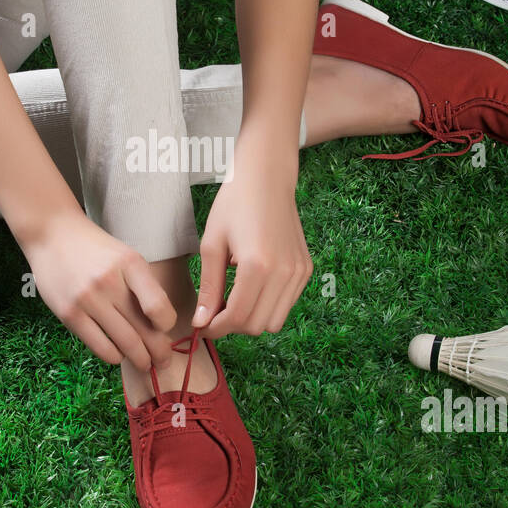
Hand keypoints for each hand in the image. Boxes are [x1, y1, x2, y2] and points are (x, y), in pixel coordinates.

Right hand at [19, 210, 176, 371]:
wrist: (52, 234)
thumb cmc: (96, 249)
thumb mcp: (126, 256)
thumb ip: (144, 286)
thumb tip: (161, 326)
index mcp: (130, 264)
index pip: (158, 307)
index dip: (167, 325)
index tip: (165, 329)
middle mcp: (109, 282)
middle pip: (144, 331)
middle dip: (159, 353)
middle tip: (164, 362)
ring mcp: (87, 299)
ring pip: (124, 344)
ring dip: (139, 360)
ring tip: (144, 364)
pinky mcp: (69, 314)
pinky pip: (100, 347)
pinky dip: (114, 356)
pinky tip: (118, 354)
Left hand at [194, 152, 311, 336]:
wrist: (267, 178)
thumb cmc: (233, 205)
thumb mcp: (212, 245)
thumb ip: (209, 288)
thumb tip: (201, 323)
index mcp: (257, 266)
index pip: (238, 318)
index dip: (217, 328)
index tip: (203, 325)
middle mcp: (283, 273)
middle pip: (257, 326)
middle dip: (233, 326)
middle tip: (215, 312)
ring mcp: (298, 272)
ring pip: (274, 321)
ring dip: (251, 319)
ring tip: (233, 299)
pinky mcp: (305, 269)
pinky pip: (286, 304)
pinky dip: (267, 305)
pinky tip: (251, 287)